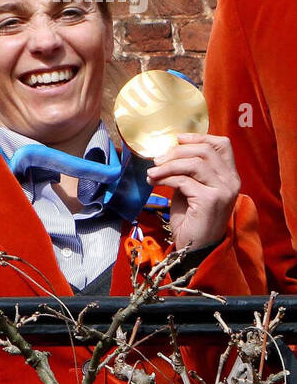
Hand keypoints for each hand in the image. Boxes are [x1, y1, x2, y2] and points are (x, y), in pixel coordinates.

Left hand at [145, 132, 239, 253]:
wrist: (195, 247)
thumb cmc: (191, 218)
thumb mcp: (191, 188)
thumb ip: (188, 171)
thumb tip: (169, 153)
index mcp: (229, 175)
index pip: (222, 144)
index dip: (199, 137)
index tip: (177, 139)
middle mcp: (231, 181)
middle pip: (205, 150)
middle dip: (176, 152)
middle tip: (157, 160)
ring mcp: (223, 190)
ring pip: (195, 163)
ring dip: (168, 165)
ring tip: (152, 172)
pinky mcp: (210, 200)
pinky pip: (184, 180)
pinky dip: (165, 178)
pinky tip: (154, 182)